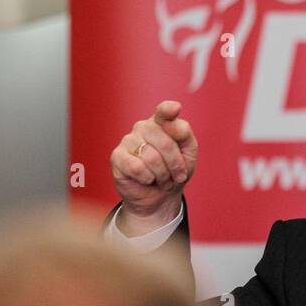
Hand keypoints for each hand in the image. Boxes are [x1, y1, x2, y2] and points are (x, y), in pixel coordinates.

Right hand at [110, 100, 197, 233]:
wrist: (160, 197)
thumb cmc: (174, 172)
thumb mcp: (188, 154)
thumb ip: (185, 135)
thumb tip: (174, 124)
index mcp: (162, 123)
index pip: (164, 111)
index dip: (169, 110)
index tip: (175, 108)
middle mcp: (143, 127)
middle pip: (166, 143)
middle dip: (175, 165)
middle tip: (176, 175)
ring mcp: (128, 140)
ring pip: (152, 158)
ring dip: (163, 175)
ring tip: (162, 179)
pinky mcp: (117, 156)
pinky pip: (137, 167)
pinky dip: (148, 178)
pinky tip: (147, 179)